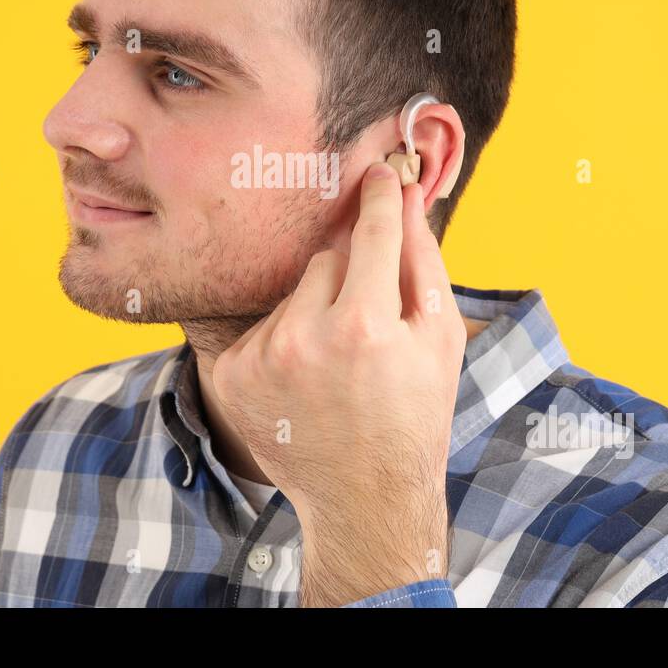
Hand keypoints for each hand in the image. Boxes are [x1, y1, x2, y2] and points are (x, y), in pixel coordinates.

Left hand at [209, 160, 466, 604]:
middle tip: (370, 319)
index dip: (377, 197)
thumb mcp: (439, 339)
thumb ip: (422, 260)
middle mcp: (303, 337)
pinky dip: (282, 339)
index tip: (378, 172)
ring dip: (315, 309)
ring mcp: (260, 358)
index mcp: (364, 326)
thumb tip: (405, 194)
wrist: (364, 496)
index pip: (369, 231)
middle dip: (351, 275)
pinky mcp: (229, 374)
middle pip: (326, 258)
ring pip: (292, 292)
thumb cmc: (414, 414)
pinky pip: (260, 325)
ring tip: (338, 362)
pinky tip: (305, 379)